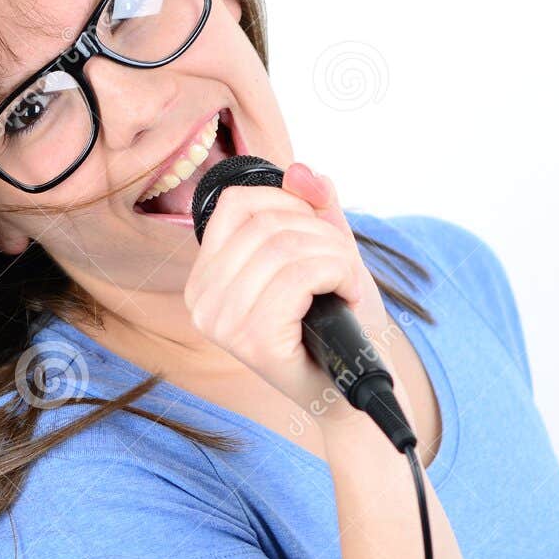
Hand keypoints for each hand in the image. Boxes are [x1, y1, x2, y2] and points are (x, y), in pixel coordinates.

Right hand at [182, 162, 400, 425]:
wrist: (357, 387)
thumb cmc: (338, 323)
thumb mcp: (325, 251)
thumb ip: (313, 207)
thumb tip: (301, 171)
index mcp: (206, 277)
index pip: (238, 204)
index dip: (290, 203)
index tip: (319, 236)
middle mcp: (202, 301)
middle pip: (266, 222)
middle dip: (322, 233)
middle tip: (343, 267)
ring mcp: (222, 323)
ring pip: (285, 246)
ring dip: (335, 257)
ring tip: (347, 283)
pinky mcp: (252, 340)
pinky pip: (299, 274)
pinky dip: (339, 274)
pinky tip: (348, 295)